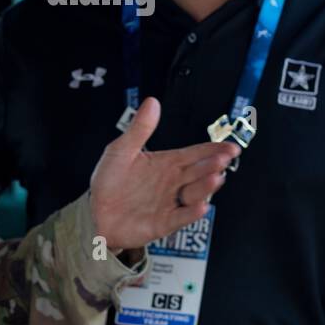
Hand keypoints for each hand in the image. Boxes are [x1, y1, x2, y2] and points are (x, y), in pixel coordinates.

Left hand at [90, 97, 238, 250]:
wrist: (94, 213)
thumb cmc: (108, 182)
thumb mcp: (121, 150)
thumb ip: (140, 128)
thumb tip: (152, 103)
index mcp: (166, 163)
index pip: (195, 154)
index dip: (213, 149)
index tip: (229, 147)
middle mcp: (172, 182)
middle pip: (199, 172)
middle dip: (213, 165)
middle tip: (223, 158)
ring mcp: (169, 202)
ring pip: (194, 193)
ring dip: (206, 186)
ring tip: (215, 178)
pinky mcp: (163, 222)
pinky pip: (180, 217)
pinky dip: (191, 213)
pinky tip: (200, 206)